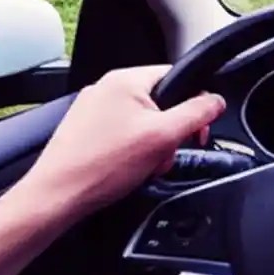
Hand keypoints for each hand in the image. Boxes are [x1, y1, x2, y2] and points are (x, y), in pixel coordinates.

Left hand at [18, 65, 224, 217]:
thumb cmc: (100, 166)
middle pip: (161, 102)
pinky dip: (132, 151)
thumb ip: (197, 114)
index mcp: (125, 79)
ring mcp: (93, 109)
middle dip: (170, 132)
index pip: (177, 78)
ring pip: (143, 121)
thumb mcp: (163, 137)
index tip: (197, 131)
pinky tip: (126, 168)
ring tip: (142, 165)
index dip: (194, 105)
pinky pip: (123, 134)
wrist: (57, 196)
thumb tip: (216, 101)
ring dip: (152, 145)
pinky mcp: (85, 130)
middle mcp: (106, 88)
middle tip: (164, 154)